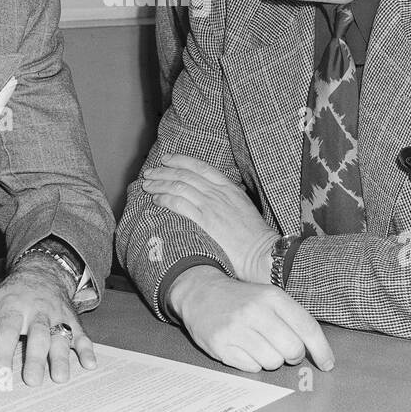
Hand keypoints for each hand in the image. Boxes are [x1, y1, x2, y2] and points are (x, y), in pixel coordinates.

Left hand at [0, 256, 95, 385]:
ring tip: (59, 377)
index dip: (3, 353)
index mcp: (13, 308)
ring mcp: (57, 314)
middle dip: (35, 358)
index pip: (7, 331)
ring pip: (60, 335)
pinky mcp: (72, 318)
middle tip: (32, 381)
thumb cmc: (12, 295)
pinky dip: (86, 348)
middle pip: (37, 334)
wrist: (41, 271)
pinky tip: (89, 363)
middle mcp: (37, 311)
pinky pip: (81, 333)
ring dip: (61, 356)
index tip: (0, 375)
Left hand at [142, 155, 274, 283]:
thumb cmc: (255, 237)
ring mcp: (212, 205)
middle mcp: (219, 193)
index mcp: (230, 188)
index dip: (181, 161)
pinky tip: (156, 199)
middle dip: (164, 171)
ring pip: (179, 186)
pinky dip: (165, 199)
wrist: (263, 252)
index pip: (201, 167)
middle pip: (185, 175)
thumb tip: (214, 200)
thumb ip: (228, 200)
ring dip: (160, 184)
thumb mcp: (244, 209)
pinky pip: (179, 204)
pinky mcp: (205, 220)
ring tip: (147, 185)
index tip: (167, 159)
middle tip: (150, 172)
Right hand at [167, 266, 334, 373]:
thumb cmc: (243, 300)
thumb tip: (319, 352)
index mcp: (272, 297)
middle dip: (292, 355)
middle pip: (292, 350)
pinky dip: (252, 363)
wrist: (200, 293)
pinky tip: (243, 348)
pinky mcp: (221, 345)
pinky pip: (251, 368)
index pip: (307, 327)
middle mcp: (255, 311)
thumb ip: (293, 319)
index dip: (321, 350)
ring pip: (272, 362)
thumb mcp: (269, 298)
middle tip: (283, 349)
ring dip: (270, 359)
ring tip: (258, 344)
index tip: (327, 364)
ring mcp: (236, 329)